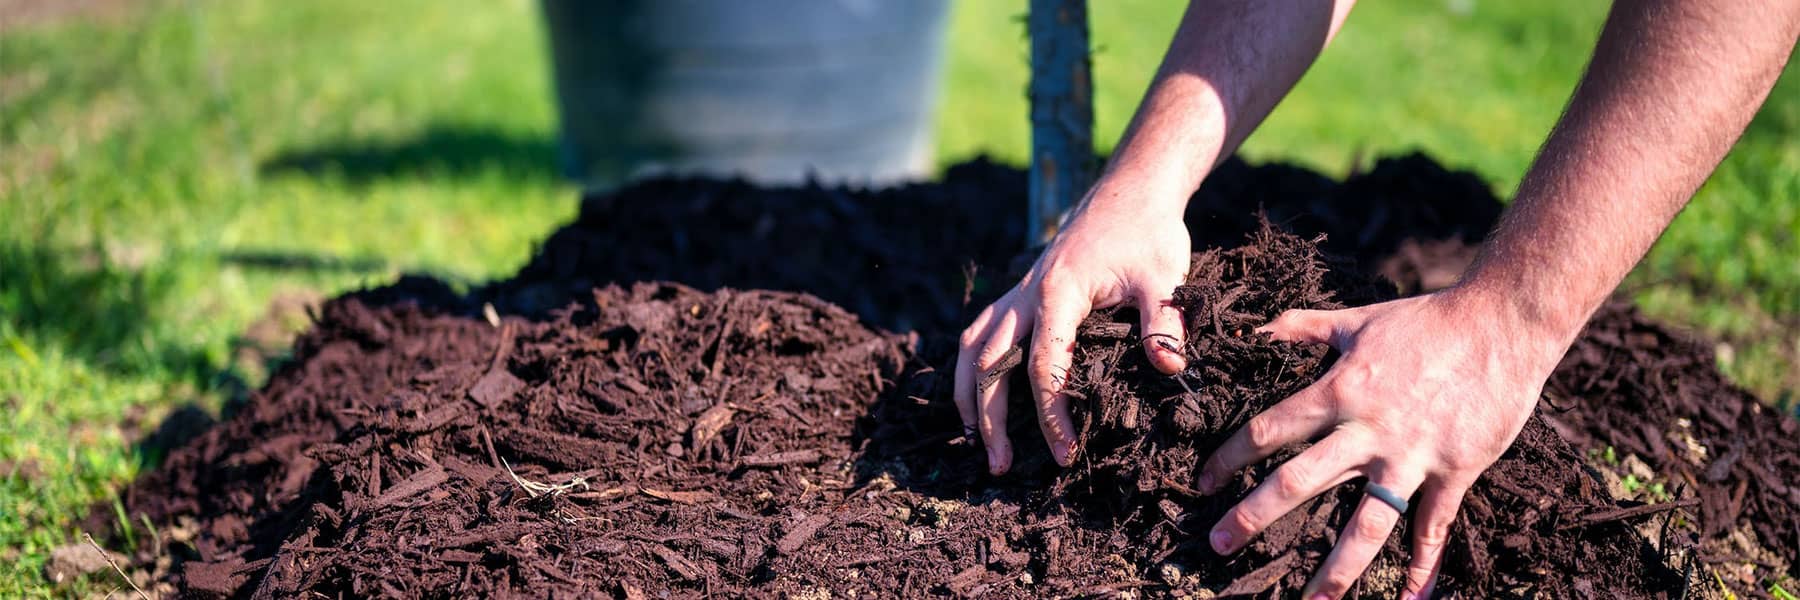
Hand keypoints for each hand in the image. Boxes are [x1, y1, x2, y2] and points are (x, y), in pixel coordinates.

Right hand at [955, 184, 1190, 474]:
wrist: (1131, 190)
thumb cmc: (1149, 233)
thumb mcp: (1164, 276)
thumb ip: (1165, 322)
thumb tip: (1169, 368)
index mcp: (1058, 293)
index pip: (1042, 366)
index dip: (1050, 414)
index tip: (1065, 453)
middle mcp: (1027, 293)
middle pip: (990, 363)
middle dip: (990, 418)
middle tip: (1000, 467)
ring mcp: (1019, 291)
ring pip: (973, 347)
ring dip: (968, 395)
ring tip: (974, 441)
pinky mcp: (1021, 291)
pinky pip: (981, 331)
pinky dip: (971, 366)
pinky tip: (976, 394)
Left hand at [1196, 290, 1569, 598]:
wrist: (1502, 323)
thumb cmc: (1427, 319)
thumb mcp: (1357, 318)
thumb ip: (1302, 326)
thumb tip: (1257, 329)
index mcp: (1339, 391)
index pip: (1268, 431)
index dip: (1230, 457)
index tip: (1204, 481)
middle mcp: (1368, 431)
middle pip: (1298, 482)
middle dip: (1254, 516)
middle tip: (1219, 545)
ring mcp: (1412, 457)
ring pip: (1366, 524)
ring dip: (1336, 568)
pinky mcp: (1455, 471)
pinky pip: (1433, 528)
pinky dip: (1423, 568)